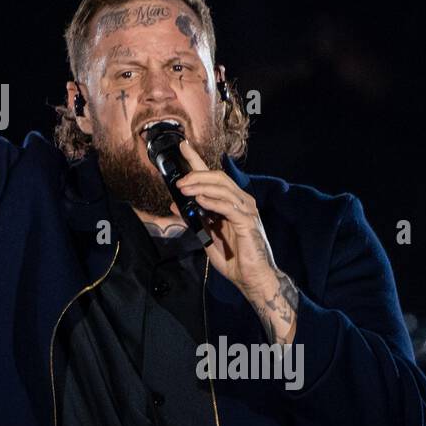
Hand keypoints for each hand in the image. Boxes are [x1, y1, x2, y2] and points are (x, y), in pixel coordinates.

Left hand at [175, 142, 279, 303]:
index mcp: (232, 202)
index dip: (197, 160)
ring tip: (184, 188)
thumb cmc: (233, 257)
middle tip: (179, 180)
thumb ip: (193, 218)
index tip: (183, 147)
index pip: (214, 176)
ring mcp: (246, 211)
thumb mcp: (206, 235)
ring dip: (200, 186)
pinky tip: (200, 201)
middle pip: (218, 178)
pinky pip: (228, 206)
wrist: (251, 278)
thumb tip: (174, 203)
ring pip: (223, 188)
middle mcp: (241, 202)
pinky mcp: (248, 222)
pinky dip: (212, 201)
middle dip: (196, 174)